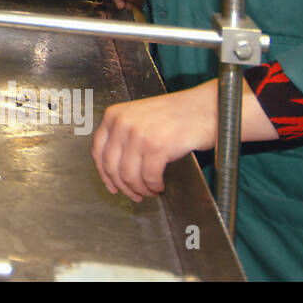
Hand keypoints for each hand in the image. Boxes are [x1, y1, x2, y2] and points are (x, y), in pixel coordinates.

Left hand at [91, 83, 216, 200]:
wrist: (204, 108)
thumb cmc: (176, 114)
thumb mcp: (138, 116)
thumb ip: (122, 134)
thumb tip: (113, 168)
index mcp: (114, 115)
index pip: (98, 150)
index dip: (104, 173)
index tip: (111, 185)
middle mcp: (122, 123)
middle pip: (111, 166)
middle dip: (123, 186)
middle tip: (134, 195)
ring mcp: (138, 134)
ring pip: (129, 176)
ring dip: (140, 189)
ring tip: (150, 191)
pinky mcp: (157, 147)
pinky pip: (149, 177)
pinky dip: (153, 186)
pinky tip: (159, 186)